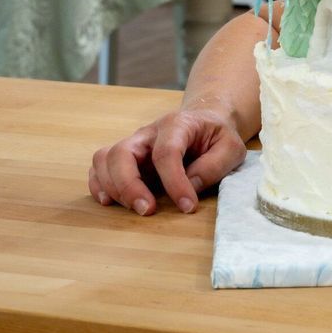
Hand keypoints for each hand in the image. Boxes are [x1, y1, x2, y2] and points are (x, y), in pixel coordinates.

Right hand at [88, 108, 246, 215]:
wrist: (205, 122)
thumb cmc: (217, 136)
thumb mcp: (232, 147)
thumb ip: (215, 165)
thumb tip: (190, 186)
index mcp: (177, 125)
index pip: (166, 152)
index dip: (174, 182)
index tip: (187, 206)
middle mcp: (148, 132)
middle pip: (122, 153)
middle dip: (129, 185)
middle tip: (148, 211)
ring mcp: (133, 144)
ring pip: (104, 159)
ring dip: (113, 187)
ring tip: (135, 208)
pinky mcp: (125, 158)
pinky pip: (100, 168)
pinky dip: (100, 185)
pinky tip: (111, 202)